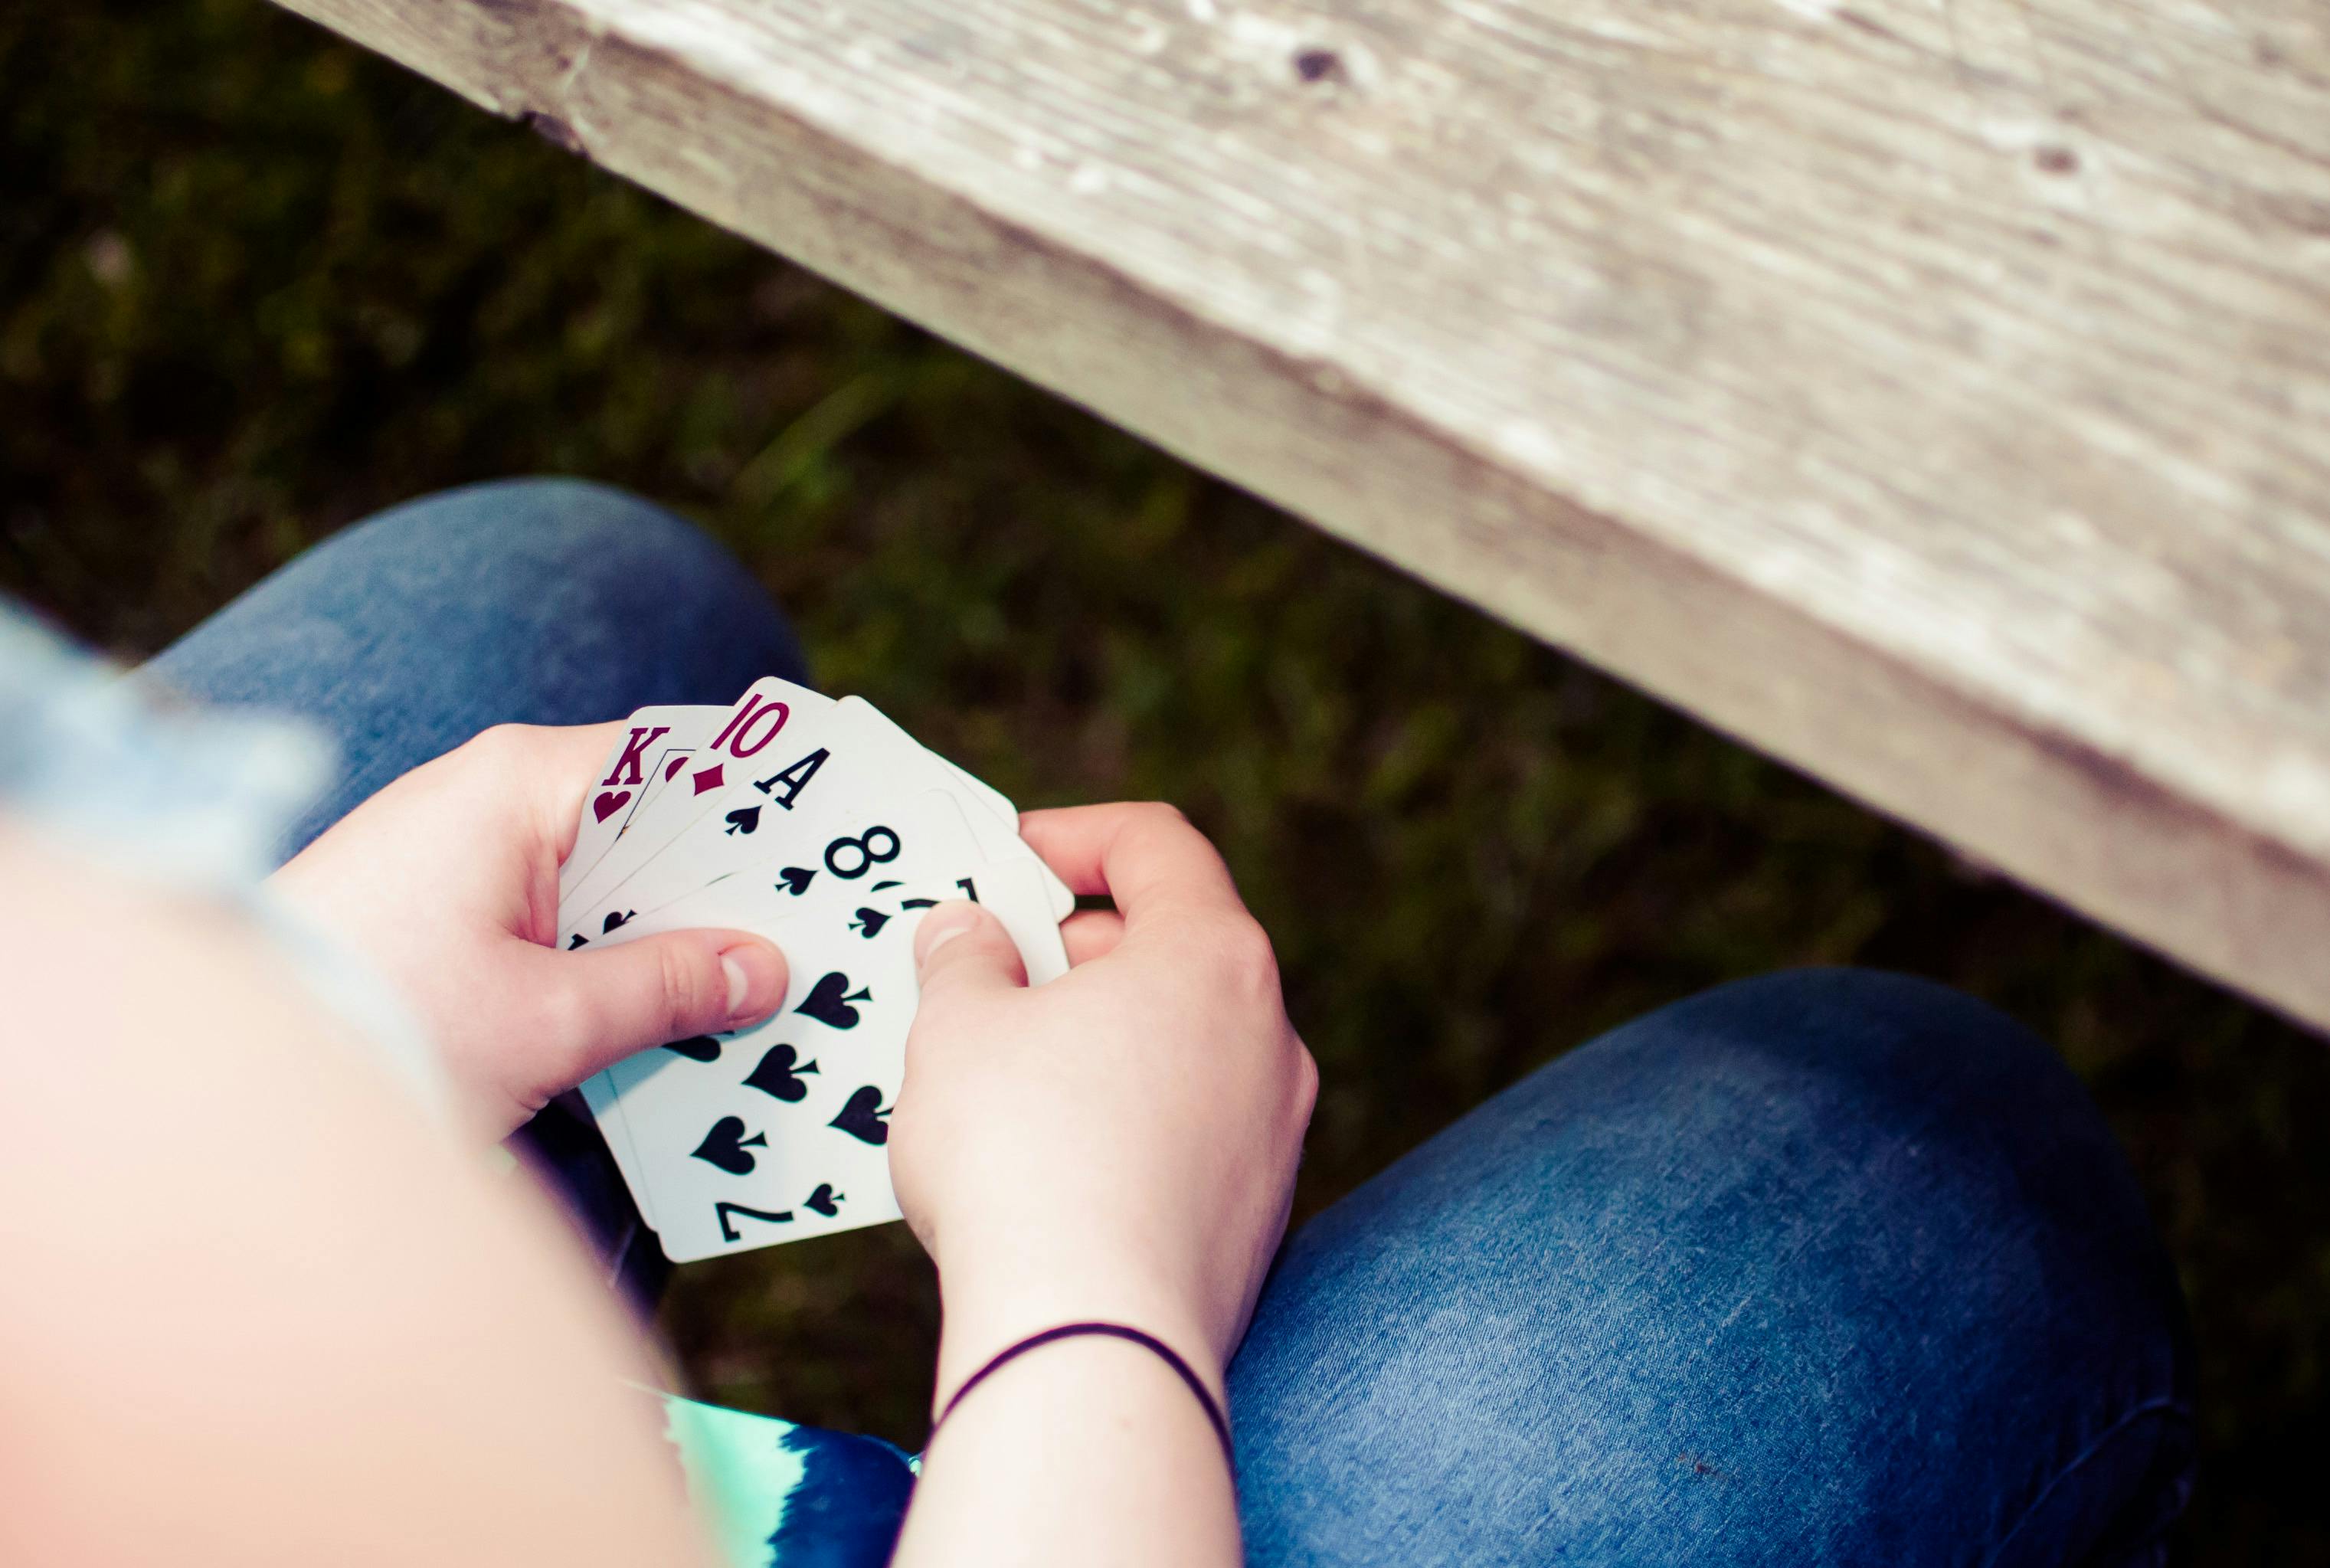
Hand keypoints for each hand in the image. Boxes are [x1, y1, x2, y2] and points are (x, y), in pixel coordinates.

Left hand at [268, 723, 788, 1139]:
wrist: (208, 1087)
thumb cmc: (375, 1025)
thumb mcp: (544, 1021)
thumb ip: (666, 988)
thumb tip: (764, 968)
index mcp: (519, 783)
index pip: (681, 762)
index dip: (762, 807)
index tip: (838, 848)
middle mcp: (491, 797)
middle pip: (651, 826)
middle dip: (728, 889)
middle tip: (822, 939)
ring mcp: (464, 854)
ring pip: (610, 883)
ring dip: (673, 938)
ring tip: (765, 991)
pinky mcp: (447, 913)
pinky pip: (563, 922)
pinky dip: (613, 963)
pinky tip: (670, 1019)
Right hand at [889, 803, 1316, 1401]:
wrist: (1092, 1342)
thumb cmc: (1024, 1160)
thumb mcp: (959, 1029)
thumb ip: (963, 958)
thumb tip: (968, 933)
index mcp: (1214, 956)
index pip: (1159, 843)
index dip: (1076, 833)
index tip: (1010, 855)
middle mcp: (1269, 1034)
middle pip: (1174, 944)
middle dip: (1074, 945)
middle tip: (986, 970)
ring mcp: (1274, 1131)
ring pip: (1181, 1043)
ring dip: (1097, 1034)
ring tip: (1002, 1067)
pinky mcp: (1257, 1216)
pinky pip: (1185, 1128)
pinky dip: (1124, 1113)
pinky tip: (1046, 1155)